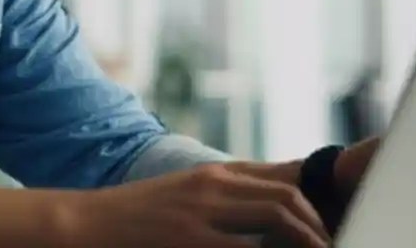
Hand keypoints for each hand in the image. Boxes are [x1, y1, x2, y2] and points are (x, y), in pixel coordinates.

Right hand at [69, 162, 331, 247]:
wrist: (84, 224)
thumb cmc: (134, 219)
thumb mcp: (182, 198)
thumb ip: (221, 200)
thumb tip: (264, 212)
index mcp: (213, 175)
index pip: (282, 177)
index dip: (314, 202)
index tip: (330, 228)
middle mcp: (213, 184)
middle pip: (288, 194)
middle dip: (319, 225)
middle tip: (331, 247)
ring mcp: (202, 210)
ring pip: (278, 214)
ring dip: (307, 239)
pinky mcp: (191, 238)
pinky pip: (248, 247)